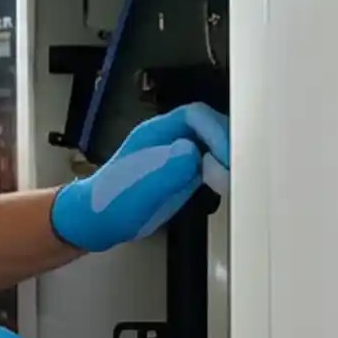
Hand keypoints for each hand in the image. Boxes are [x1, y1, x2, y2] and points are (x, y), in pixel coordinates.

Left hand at [51, 102, 229, 251]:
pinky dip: (222, 173)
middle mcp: (169, 141)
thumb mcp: (142, 186)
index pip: (196, 115)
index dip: (216, 130)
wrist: (99, 222)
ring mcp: (176, 158)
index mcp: (156, 132)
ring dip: (228, 157)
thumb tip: (194, 151)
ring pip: (214, 145)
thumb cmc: (111, 202)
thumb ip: (169, 166)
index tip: (228, 154)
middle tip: (238, 166)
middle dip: (228, 142)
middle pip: (209, 126)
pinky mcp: (182, 176)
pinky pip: (211, 166)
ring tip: (234, 176)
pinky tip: (225, 186)